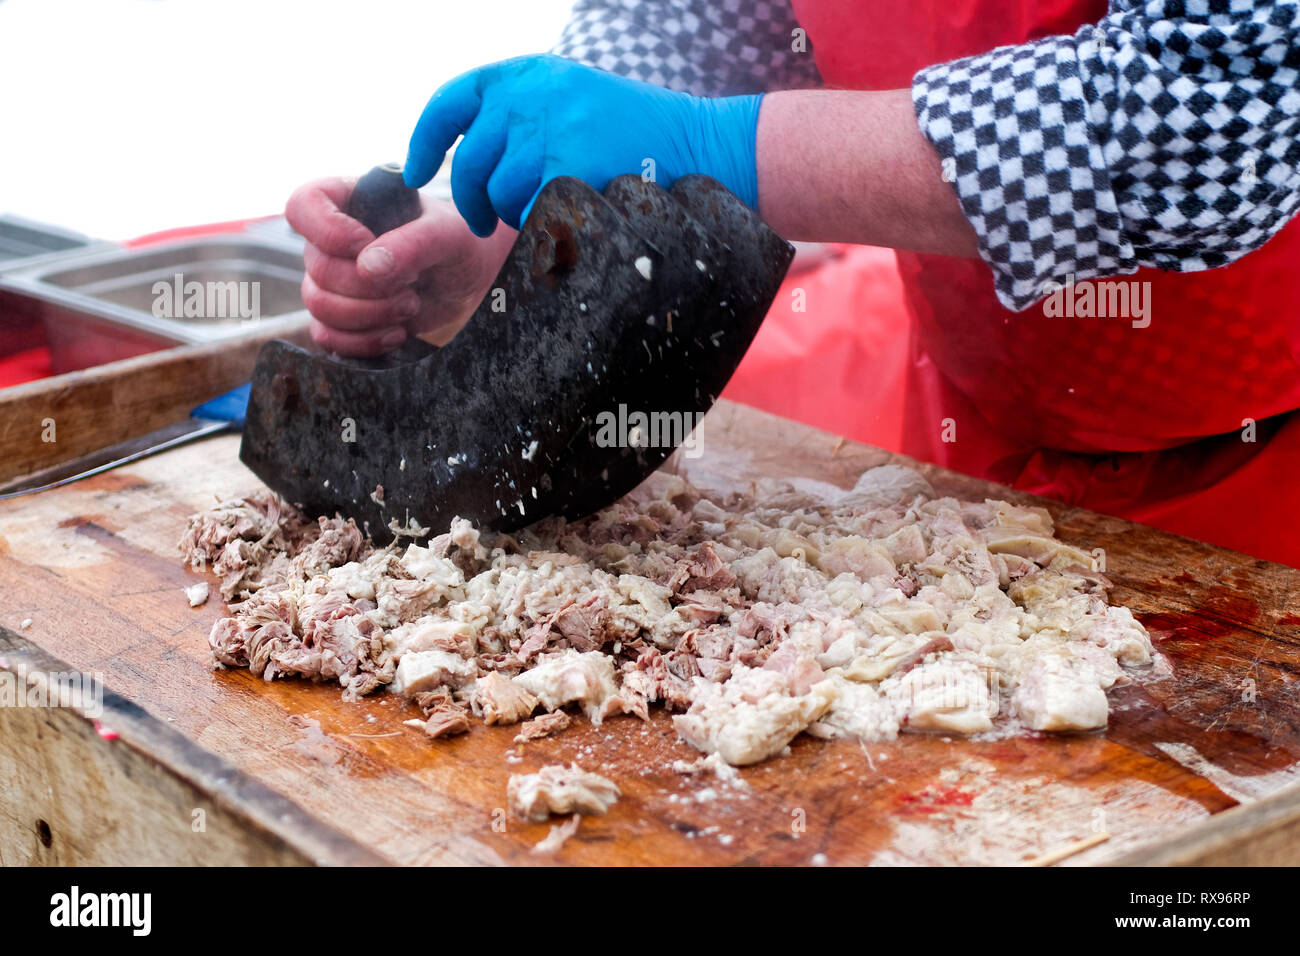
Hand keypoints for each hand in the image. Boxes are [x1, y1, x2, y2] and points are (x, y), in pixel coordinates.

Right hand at [284, 177, 512, 355]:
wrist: (469, 279)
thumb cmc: (459, 243)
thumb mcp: (448, 235)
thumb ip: (413, 243)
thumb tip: (367, 268)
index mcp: (349, 200)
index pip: (302, 205)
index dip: (328, 231)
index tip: (366, 243)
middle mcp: (331, 240)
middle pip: (317, 268)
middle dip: (368, 287)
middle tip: (411, 286)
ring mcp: (333, 280)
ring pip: (318, 305)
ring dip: (369, 315)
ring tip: (410, 305)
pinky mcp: (342, 317)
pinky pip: (327, 336)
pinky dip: (363, 341)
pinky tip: (397, 332)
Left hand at [402, 54, 762, 235]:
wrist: (706, 147)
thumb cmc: (642, 138)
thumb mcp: (575, 101)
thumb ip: (524, 116)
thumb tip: (466, 156)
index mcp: (529, 74)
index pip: (451, 101)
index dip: (425, 141)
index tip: (413, 171)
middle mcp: (533, 95)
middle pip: (469, 161)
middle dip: (472, 201)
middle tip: (485, 223)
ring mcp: (550, 130)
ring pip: (495, 193)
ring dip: (510, 218)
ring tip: (540, 219)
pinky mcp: (569, 168)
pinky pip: (527, 216)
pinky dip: (538, 231)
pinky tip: (562, 230)